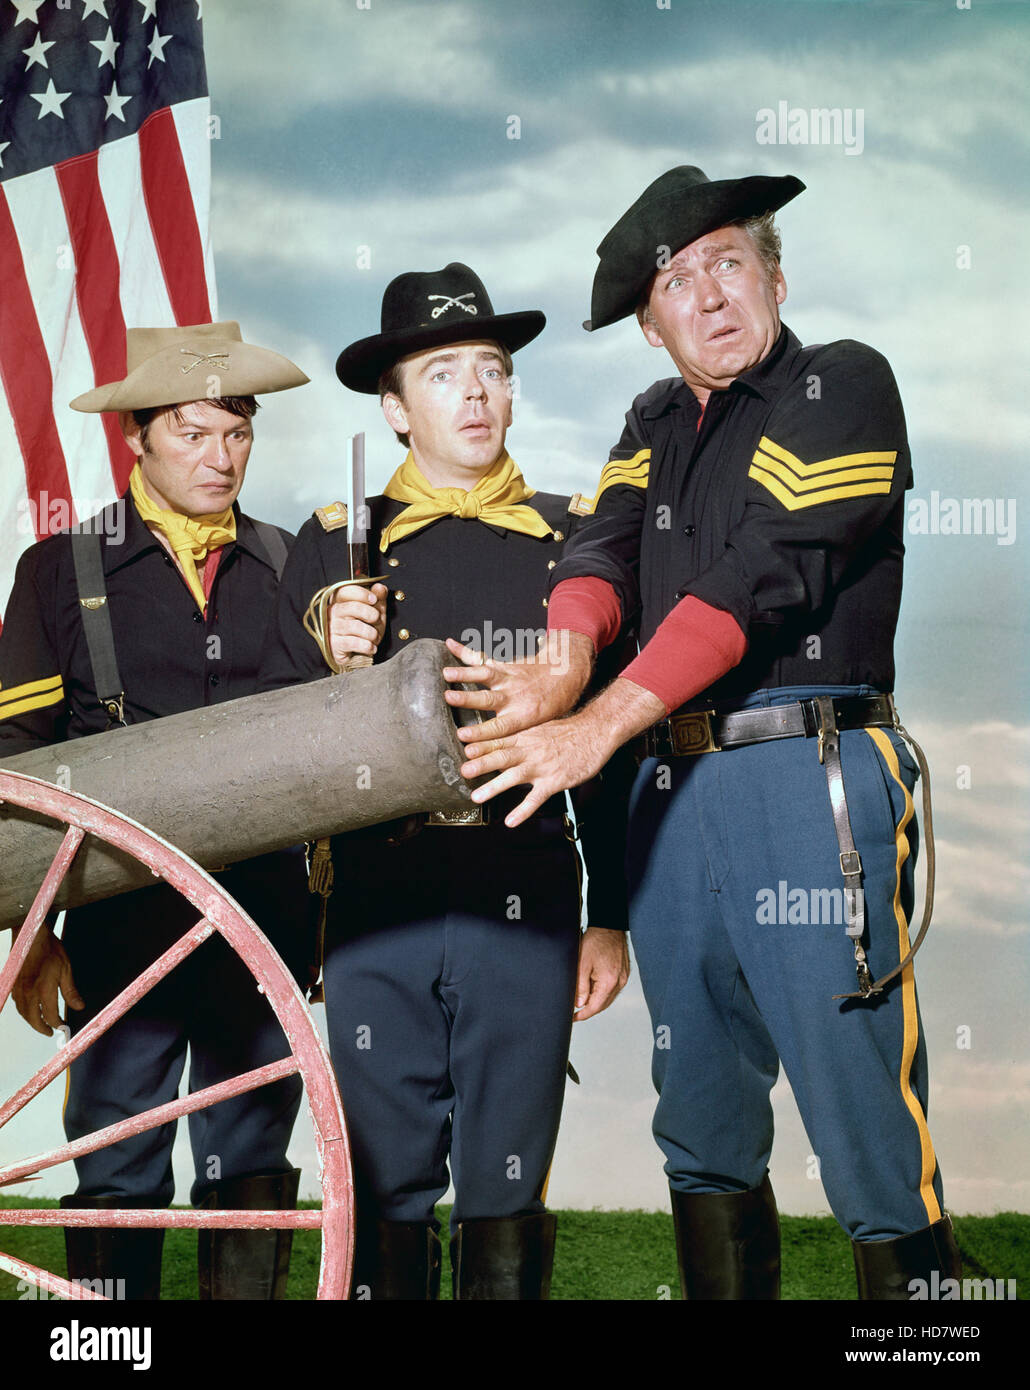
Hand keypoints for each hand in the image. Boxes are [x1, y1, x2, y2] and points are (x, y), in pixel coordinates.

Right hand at [12, 927, 83, 1036]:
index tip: (64, 1026)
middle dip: (42, 1028)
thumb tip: (79, 1006)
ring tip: (42, 1024)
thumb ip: (71, 991)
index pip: (51, 1016)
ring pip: (23, 1013)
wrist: (31, 936)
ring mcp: (19, 990)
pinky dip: (24, 1011)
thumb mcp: (66, 969)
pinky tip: (31, 1010)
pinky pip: (18, 1004)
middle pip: (34, 1020)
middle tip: (51, 1032)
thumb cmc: (50, 949)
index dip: (58, 1024)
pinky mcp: (14, 985)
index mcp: (44, 990)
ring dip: (32, 1021)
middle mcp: (29, 993)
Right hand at [328, 582, 387, 664]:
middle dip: (371, 614)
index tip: (374, 599)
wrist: (356, 655)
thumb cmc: (363, 631)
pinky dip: (367, 646)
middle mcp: (333, 613)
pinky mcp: (334, 644)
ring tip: (375, 637)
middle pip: (352, 607)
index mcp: (340, 601)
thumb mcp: (374, 613)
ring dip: (371, 633)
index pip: (345, 591)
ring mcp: (332, 628)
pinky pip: (353, 642)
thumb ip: (378, 599)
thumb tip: (380, 587)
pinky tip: (371, 647)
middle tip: (377, 620)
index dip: (361, 593)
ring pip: (355, 626)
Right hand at [442, 631, 593, 742]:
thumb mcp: (544, 725)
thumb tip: (501, 759)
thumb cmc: (555, 703)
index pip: (499, 727)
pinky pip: (483, 658)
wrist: (567, 672)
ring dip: (464, 673)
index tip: (462, 737)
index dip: (480, 732)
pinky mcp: (504, 666)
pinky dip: (465, 651)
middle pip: (487, 698)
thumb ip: (521, 737)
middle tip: (448, 698)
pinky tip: (449, 644)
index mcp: (523, 715)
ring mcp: (508, 679)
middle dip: (466, 699)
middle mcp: (513, 696)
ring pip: (485, 675)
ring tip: (446, 673)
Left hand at [460, 676, 665, 826]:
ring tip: (477, 797)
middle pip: (501, 757)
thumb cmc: (569, 731)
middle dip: (480, 765)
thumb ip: (521, 737)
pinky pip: (536, 798)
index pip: (498, 740)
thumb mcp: (540, 728)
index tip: (462, 748)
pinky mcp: (554, 781)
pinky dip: (523, 810)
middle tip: (463, 772)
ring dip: (493, 787)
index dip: (480, 745)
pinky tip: (511, 821)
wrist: (595, 733)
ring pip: (513, 776)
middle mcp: (530, 750)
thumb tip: (502, 742)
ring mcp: (541, 766)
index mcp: (526, 737)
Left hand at [575, 927, 629, 1020]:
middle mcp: (619, 982)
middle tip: (575, 1011)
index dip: (583, 1015)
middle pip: (603, 1005)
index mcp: (609, 982)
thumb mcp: (582, 964)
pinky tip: (593, 988)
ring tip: (582, 999)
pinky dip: (602, 992)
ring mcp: (623, 978)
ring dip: (595, 1001)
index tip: (573, 1018)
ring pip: (608, 998)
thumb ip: (580, 986)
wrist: (609, 925)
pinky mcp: (624, 973)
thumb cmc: (595, 940)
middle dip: (588, 1009)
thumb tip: (579, 1004)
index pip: (595, 1006)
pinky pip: (612, 989)